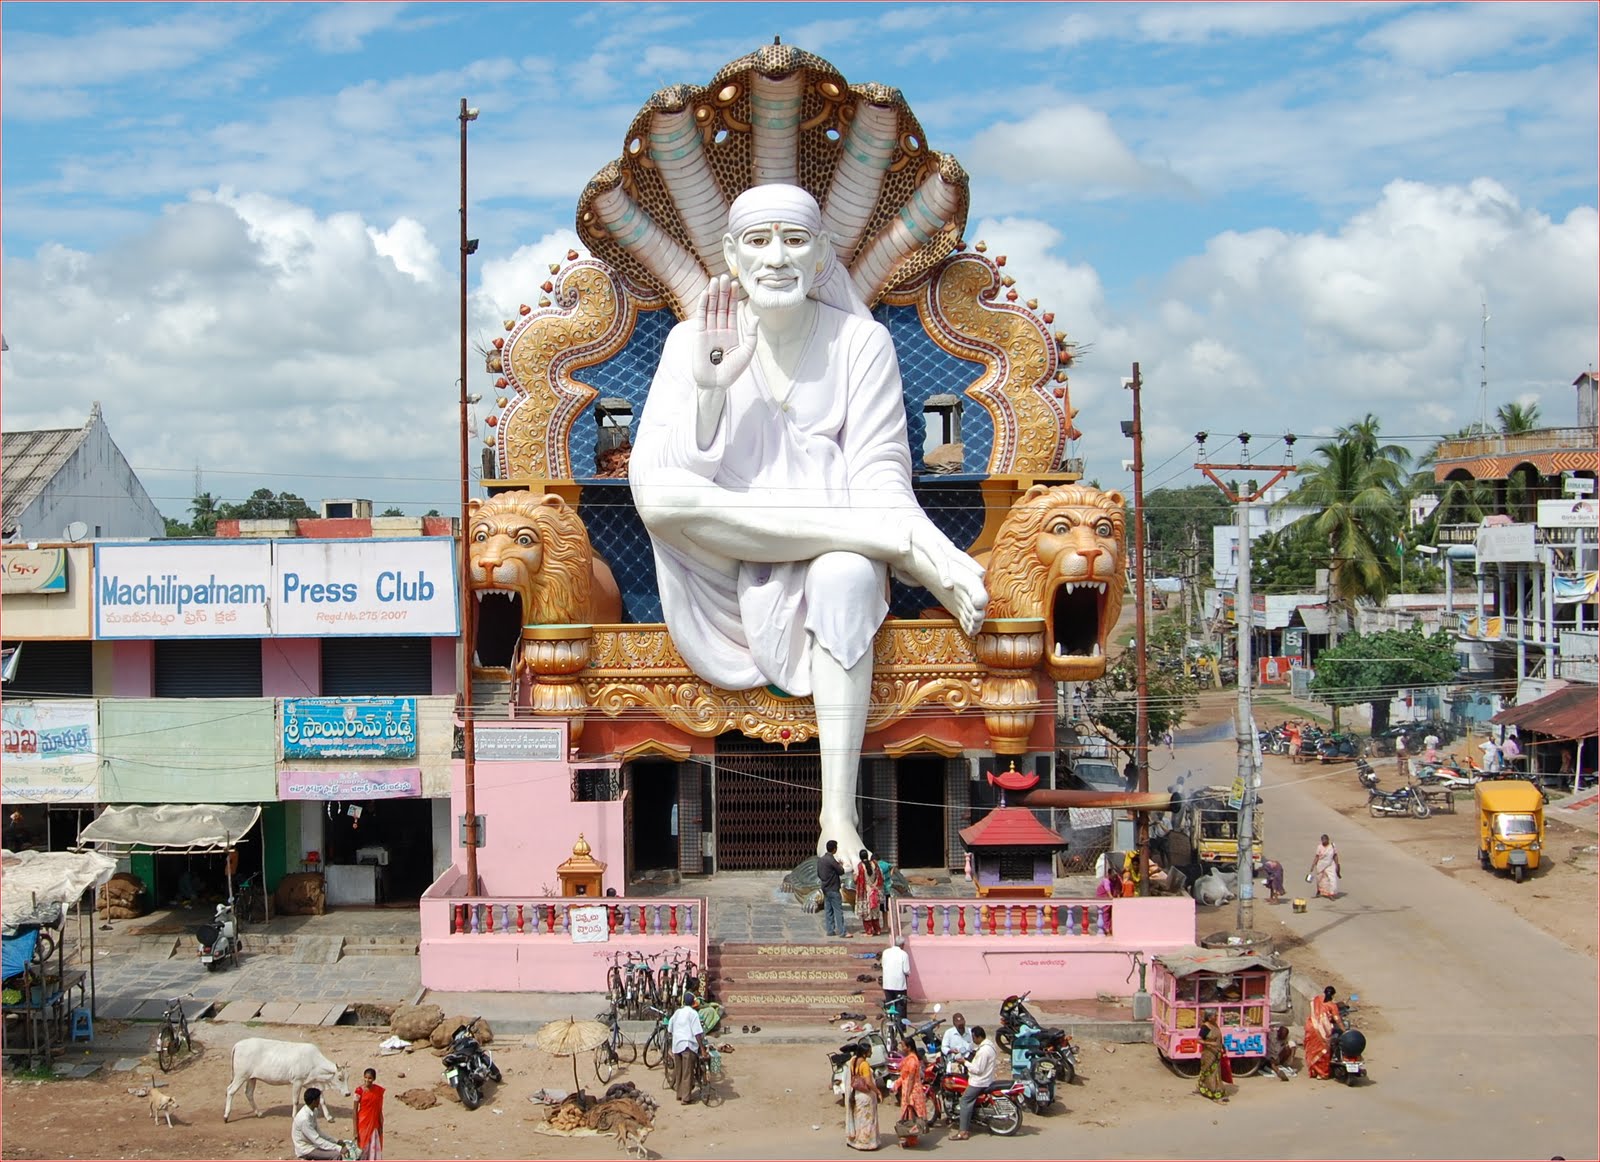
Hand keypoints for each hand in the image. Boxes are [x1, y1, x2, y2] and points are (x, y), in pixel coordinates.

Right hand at [692, 275, 756, 390]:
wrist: (716, 384)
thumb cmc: (732, 372)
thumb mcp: (746, 353)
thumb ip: (751, 335)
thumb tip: (755, 317)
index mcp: (731, 333)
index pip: (732, 311)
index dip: (733, 298)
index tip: (736, 284)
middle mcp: (719, 330)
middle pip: (721, 306)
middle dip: (723, 292)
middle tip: (726, 276)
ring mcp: (708, 332)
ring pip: (711, 309)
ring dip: (713, 294)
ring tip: (716, 280)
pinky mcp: (699, 335)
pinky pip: (701, 317)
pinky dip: (703, 305)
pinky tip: (705, 294)